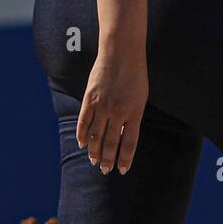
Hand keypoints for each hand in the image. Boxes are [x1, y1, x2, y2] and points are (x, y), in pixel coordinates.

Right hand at [78, 50, 147, 174]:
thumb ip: (133, 117)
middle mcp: (118, 112)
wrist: (121, 52)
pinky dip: (82, 134)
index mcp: (134, 113)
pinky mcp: (90, 98)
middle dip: (107, 160)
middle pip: (111, 143)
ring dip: (94, 151)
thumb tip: (124, 135)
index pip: (129, 144)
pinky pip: (84, 121)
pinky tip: (82, 144)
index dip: (124, 159)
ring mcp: (103, 106)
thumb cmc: (135, 75)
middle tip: (105, 170)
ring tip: (93, 161)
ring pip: (95, 136)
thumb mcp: (140, 98)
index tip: (121, 170)